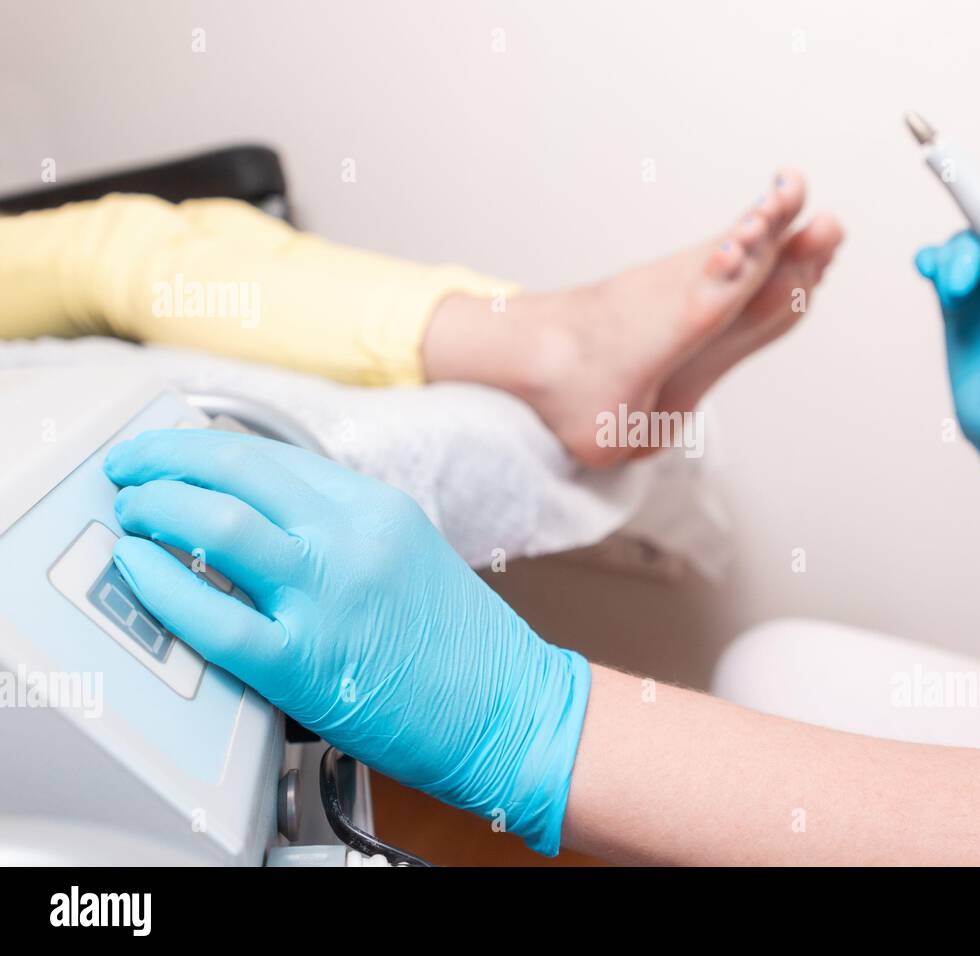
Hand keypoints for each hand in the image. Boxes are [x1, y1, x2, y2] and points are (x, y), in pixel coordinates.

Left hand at [104, 428, 589, 854]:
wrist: (508, 708)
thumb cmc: (459, 644)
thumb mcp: (406, 553)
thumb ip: (339, 528)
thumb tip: (253, 515)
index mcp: (375, 508)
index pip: (270, 454)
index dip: (203, 446)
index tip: (171, 454)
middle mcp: (351, 539)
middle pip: (236, 468)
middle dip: (162, 458)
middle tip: (129, 469)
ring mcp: (328, 598)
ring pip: (217, 523)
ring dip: (155, 507)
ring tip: (130, 515)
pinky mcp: (306, 664)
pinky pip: (214, 618)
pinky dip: (160, 585)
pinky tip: (138, 571)